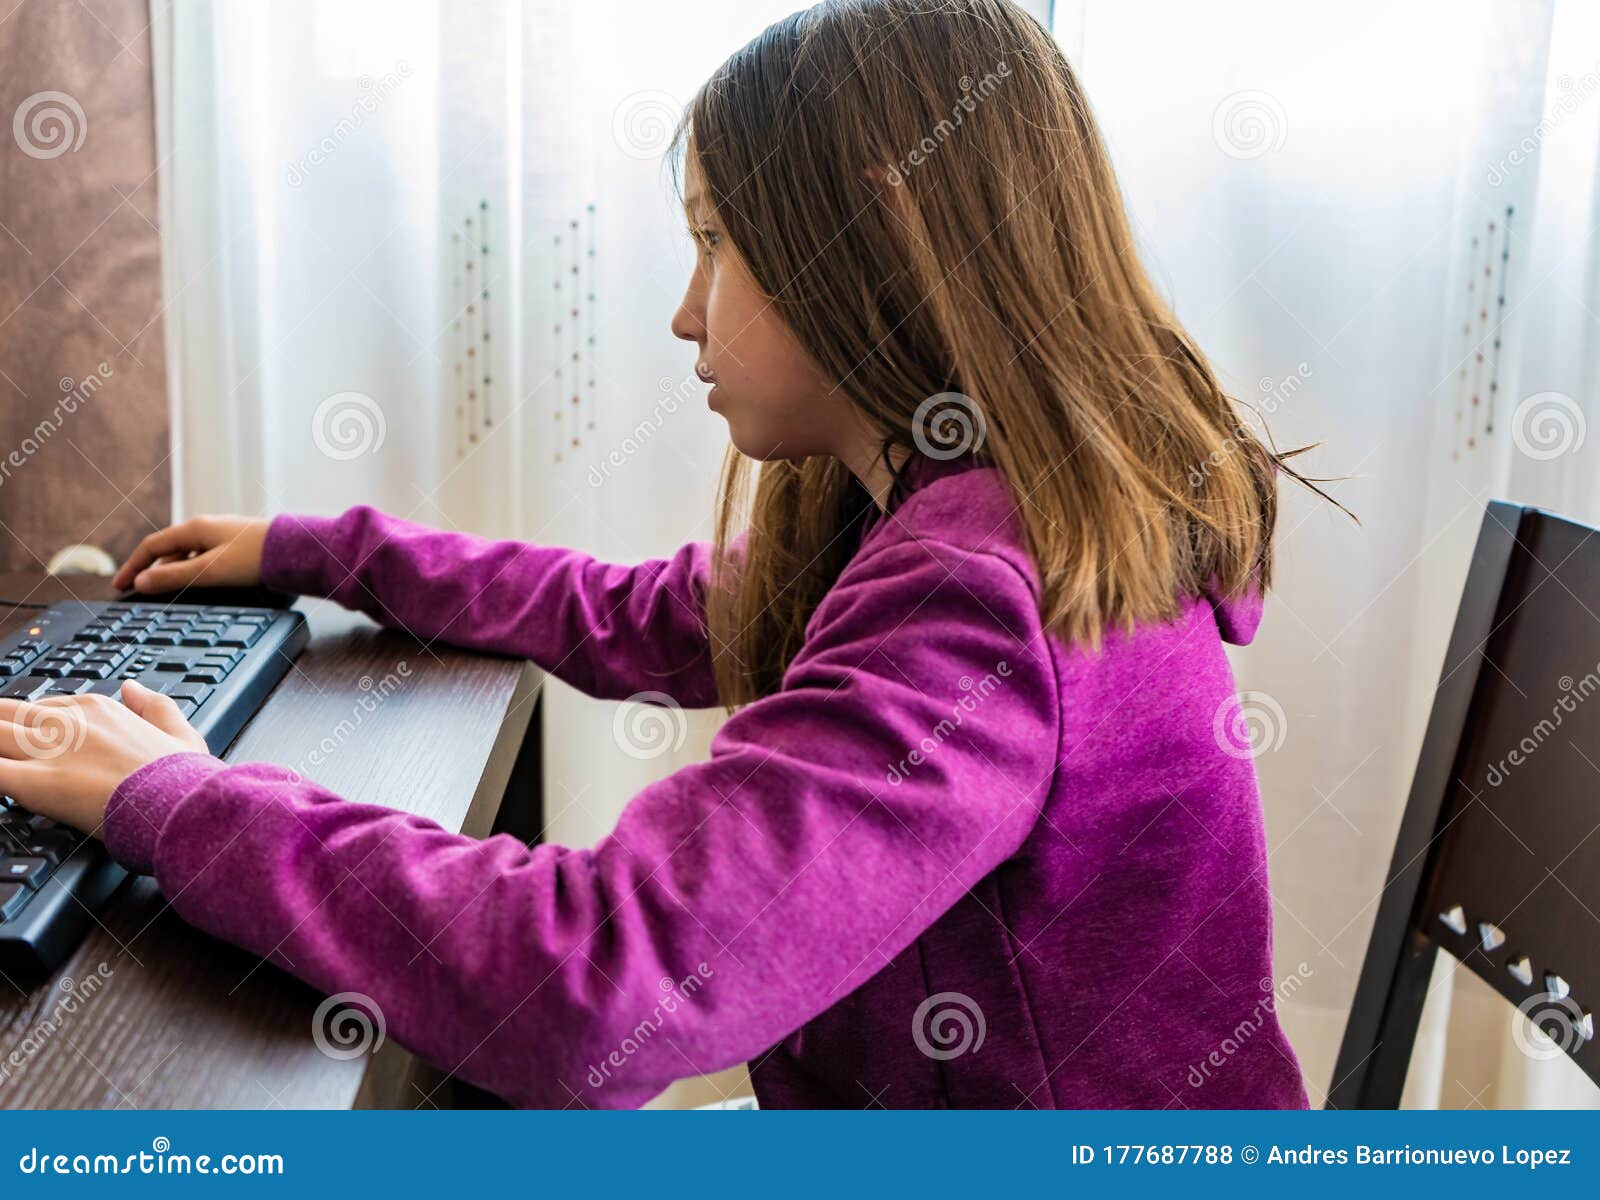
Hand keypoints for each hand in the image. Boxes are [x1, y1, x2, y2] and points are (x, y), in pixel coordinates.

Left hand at [0, 683, 207, 834]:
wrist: (180, 806)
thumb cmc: (181, 778)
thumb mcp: (181, 732)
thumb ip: (154, 705)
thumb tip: (133, 686)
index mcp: (98, 709)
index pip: (42, 708)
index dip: (27, 726)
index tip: (22, 740)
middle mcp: (68, 723)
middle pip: (4, 713)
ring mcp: (49, 750)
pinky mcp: (36, 782)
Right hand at [113, 515, 270, 594]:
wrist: (296, 552)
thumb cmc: (255, 558)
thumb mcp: (209, 571)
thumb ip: (174, 577)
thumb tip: (140, 582)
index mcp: (195, 528)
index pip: (152, 546)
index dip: (133, 566)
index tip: (119, 585)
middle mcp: (207, 527)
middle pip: (169, 549)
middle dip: (151, 569)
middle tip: (140, 591)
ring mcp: (223, 535)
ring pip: (188, 554)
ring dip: (173, 571)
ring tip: (164, 592)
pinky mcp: (238, 545)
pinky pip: (205, 557)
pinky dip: (193, 570)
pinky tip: (197, 584)